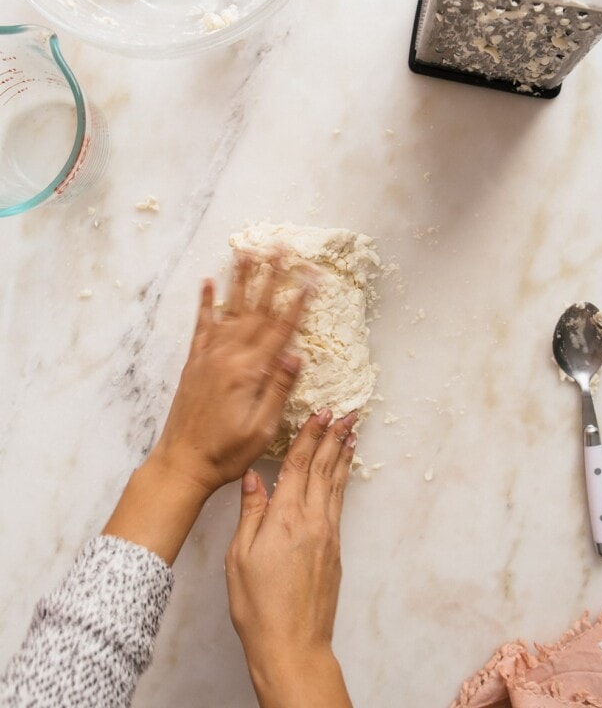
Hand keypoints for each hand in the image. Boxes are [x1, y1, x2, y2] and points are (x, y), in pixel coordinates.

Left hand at [150, 256, 308, 496]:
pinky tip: (209, 282)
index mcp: (249, 371)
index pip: (280, 329)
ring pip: (229, 309)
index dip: (297, 301)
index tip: (310, 276)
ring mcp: (208, 356)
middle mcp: (227, 356)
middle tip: (279, 248)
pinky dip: (206, 302)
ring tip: (247, 251)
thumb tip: (296, 355)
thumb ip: (278, 388)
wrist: (182, 463)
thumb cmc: (226, 452)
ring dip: (240, 279)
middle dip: (270, 276)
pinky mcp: (194, 363)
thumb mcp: (262, 427)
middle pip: (255, 309)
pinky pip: (201, 325)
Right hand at [225, 409, 356, 707]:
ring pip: (335, 483)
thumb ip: (250, 513)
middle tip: (347, 412)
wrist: (292, 643)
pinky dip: (342, 480)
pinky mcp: (334, 548)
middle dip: (333, 436)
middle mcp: (311, 520)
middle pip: (322, 468)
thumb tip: (253, 477)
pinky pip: (338, 502)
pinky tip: (342, 472)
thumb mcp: (239, 557)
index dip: (310, 435)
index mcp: (284, 517)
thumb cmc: (258, 605)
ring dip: (342, 454)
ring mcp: (327, 533)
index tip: (321, 413)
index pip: (298, 465)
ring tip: (351, 432)